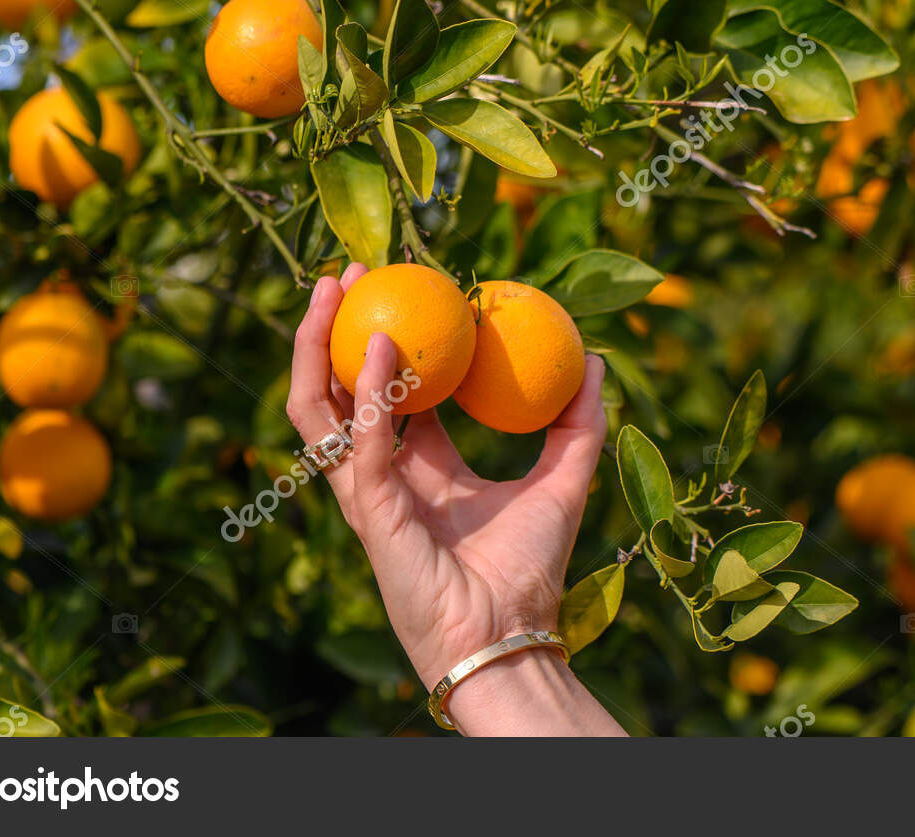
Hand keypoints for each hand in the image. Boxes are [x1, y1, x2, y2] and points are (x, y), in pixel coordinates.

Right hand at [286, 264, 621, 733]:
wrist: (514, 640)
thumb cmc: (531, 572)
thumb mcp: (565, 481)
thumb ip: (577, 422)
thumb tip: (595, 360)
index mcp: (422, 470)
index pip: (392, 392)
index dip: (388, 338)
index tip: (401, 284)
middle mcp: (385, 477)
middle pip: (338, 391)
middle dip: (330, 330)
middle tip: (345, 274)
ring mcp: (368, 495)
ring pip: (319, 413)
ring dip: (318, 348)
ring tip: (332, 292)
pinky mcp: (371, 515)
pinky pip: (361, 444)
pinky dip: (367, 394)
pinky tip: (376, 346)